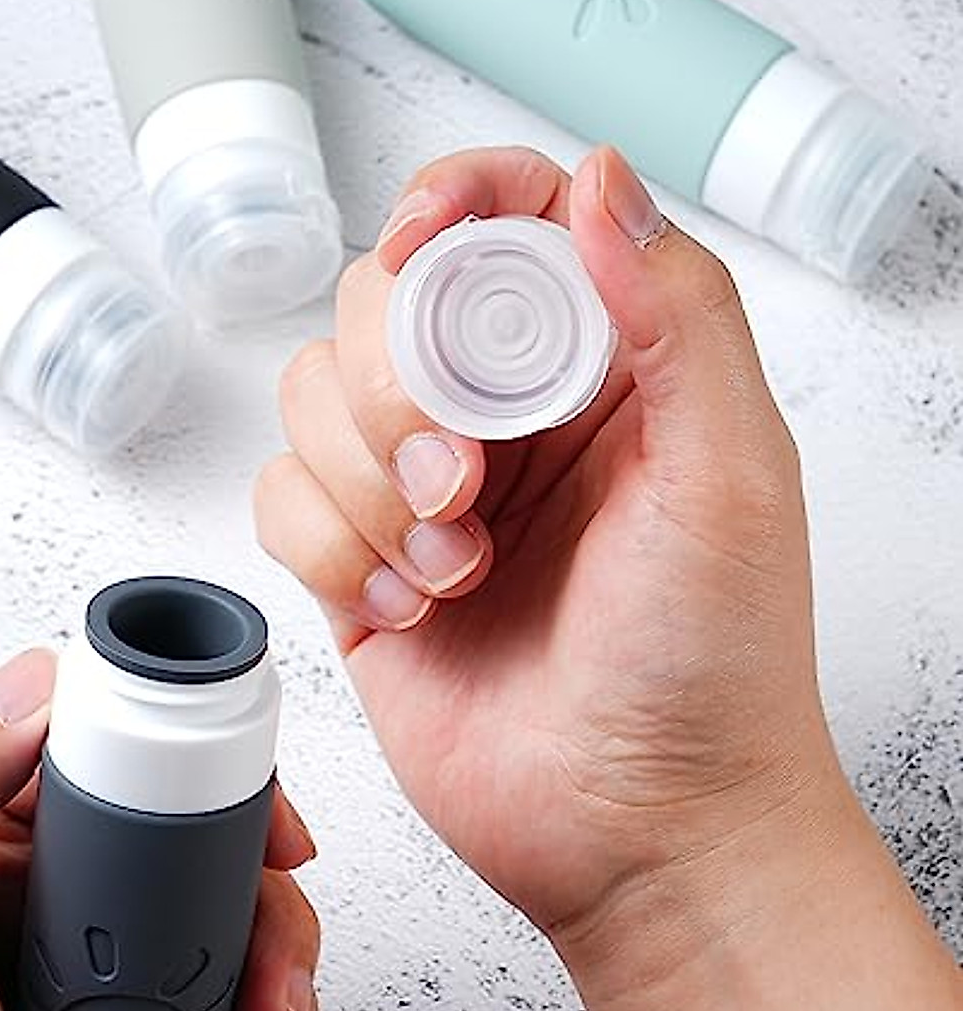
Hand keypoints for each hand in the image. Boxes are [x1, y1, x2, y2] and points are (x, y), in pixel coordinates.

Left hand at [0, 651, 319, 1010]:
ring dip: (276, 957)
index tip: (255, 816)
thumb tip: (33, 680)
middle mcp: (48, 893)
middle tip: (272, 942)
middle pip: (193, 834)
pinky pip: (230, 995)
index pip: (114, 754)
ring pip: (227, 913)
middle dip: (256, 878)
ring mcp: (97, 964)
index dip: (200, 764)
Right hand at [256, 146, 962, 1010]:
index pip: (505, 221)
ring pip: (311, 398)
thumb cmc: (709, 669)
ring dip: (363, 487)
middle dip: (396, 391)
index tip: (421, 241)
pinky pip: (280, 498)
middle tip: (459, 484)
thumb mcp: (731, 475)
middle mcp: (503, 412)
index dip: (448, 204)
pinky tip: (406, 609)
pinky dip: (326, 550)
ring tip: (450, 568)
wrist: (640, 829)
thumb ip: (679, 313)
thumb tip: (601, 181)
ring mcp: (422, 487)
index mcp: (598, 366)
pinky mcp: (359, 562)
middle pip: (378, 306)